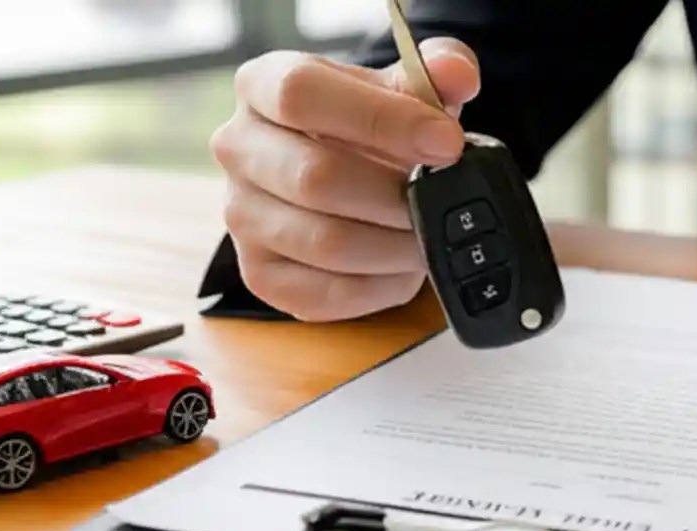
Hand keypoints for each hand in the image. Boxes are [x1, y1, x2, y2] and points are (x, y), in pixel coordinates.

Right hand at [210, 40, 480, 320]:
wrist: (345, 175)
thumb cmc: (372, 128)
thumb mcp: (407, 89)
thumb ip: (438, 70)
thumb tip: (456, 75)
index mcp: (263, 86)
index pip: (301, 94)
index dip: (381, 119)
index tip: (446, 142)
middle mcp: (239, 148)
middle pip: (315, 178)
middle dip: (396, 196)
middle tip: (441, 200)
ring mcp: (242, 216)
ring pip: (325, 242)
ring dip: (395, 246)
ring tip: (428, 235)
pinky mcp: (261, 274)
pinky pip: (327, 293)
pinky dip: (381, 286)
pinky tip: (403, 266)